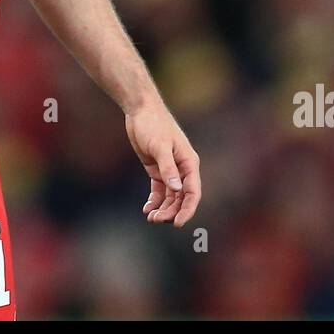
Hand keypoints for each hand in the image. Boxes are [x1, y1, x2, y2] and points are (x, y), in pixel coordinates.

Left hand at [124, 99, 201, 227]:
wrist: (140, 110)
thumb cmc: (153, 125)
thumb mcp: (160, 146)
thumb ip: (168, 168)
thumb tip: (177, 188)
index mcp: (189, 163)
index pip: (192, 192)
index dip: (187, 209)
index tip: (177, 223)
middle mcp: (182, 168)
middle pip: (181, 197)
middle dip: (171, 211)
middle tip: (155, 220)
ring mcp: (169, 169)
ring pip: (170, 196)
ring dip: (162, 208)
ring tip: (150, 217)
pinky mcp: (156, 168)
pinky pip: (158, 190)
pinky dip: (154, 200)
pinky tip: (146, 208)